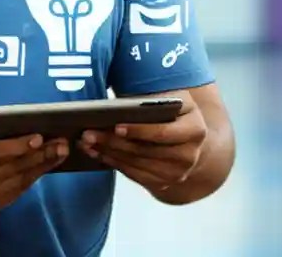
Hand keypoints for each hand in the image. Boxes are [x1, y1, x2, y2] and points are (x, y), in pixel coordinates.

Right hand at [0, 104, 69, 216]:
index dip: (18, 145)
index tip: (39, 135)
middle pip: (13, 168)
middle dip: (40, 154)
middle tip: (61, 142)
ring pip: (19, 181)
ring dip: (41, 166)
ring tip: (60, 152)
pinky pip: (15, 192)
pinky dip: (31, 178)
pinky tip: (43, 165)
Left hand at [79, 91, 207, 192]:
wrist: (186, 135)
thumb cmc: (169, 111)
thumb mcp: (167, 99)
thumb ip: (149, 101)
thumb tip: (113, 106)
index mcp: (195, 129)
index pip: (163, 133)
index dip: (139, 131)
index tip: (115, 126)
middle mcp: (190, 155)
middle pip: (145, 151)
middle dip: (113, 142)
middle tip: (87, 134)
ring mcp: (178, 172)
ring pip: (137, 164)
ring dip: (108, 153)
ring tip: (86, 143)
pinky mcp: (165, 183)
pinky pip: (135, 175)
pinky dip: (113, 163)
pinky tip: (96, 153)